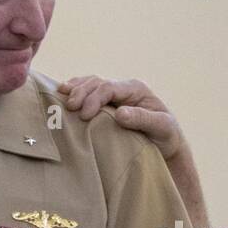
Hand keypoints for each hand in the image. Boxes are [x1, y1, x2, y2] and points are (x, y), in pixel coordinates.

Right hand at [59, 76, 185, 160]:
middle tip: (70, 108)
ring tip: (61, 98)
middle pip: (96, 82)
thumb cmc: (166, 136)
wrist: (166, 144)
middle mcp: (123, 88)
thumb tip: (120, 114)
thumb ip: (142, 119)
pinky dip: (74, 91)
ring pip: (89, 84)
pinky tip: (62, 95)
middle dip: (81, 93)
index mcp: (136, 89)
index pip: (109, 87)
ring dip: (75, 90)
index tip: (84, 115)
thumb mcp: (162, 127)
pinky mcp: (106, 103)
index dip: (94, 98)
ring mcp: (114, 94)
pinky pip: (88, 91)